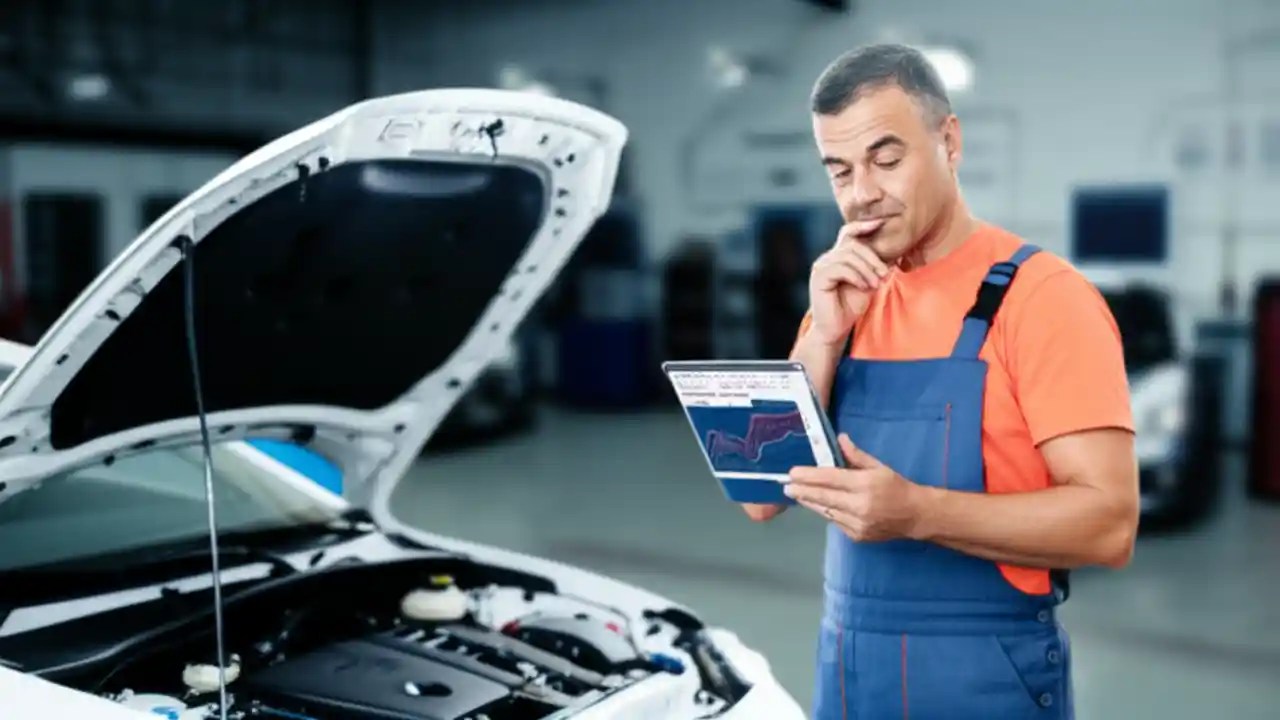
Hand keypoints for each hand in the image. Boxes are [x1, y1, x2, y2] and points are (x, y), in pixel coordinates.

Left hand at [784, 434, 927, 541]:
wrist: (916, 516)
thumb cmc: (897, 487)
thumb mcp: (879, 467)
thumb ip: (856, 455)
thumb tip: (840, 439)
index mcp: (865, 484)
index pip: (830, 478)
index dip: (809, 476)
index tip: (793, 472)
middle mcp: (860, 505)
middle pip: (823, 497)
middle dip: (802, 491)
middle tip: (786, 485)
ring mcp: (857, 523)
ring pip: (825, 511)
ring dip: (810, 502)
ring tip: (796, 494)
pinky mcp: (856, 536)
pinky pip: (834, 521)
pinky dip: (825, 512)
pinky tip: (818, 505)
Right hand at [806, 227, 891, 344]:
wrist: (836, 328)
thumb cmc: (851, 307)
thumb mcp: (868, 282)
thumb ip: (875, 266)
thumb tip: (895, 251)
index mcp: (838, 257)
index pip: (848, 233)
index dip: (863, 225)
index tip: (882, 222)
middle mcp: (827, 258)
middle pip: (853, 244)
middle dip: (873, 258)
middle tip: (885, 274)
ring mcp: (821, 267)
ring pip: (848, 256)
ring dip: (867, 269)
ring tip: (876, 284)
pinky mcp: (819, 277)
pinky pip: (841, 268)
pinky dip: (856, 276)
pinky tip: (864, 287)